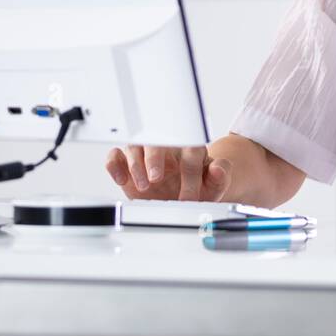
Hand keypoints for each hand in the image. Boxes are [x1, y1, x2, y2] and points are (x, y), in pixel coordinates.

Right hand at [104, 145, 231, 200]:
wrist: (183, 196)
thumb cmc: (198, 186)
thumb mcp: (214, 185)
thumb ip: (220, 175)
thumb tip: (218, 168)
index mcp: (189, 148)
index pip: (189, 149)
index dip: (189, 173)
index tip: (189, 197)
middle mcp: (166, 147)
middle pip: (156, 139)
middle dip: (154, 158)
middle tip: (156, 179)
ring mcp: (145, 155)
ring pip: (135, 145)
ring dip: (136, 164)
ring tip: (144, 186)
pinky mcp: (128, 165)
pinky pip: (116, 156)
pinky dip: (115, 165)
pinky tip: (122, 180)